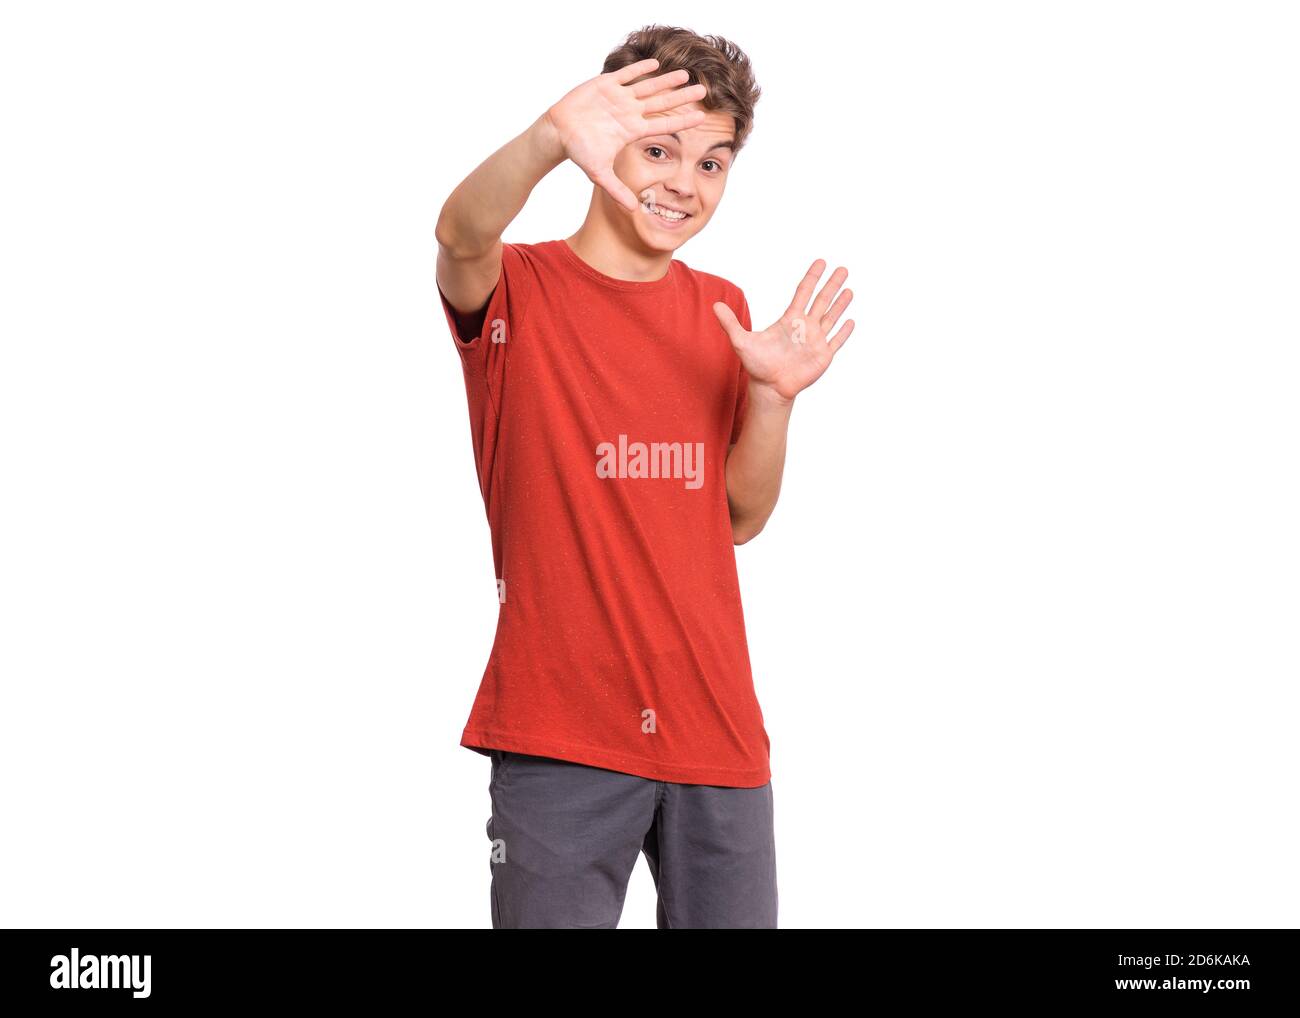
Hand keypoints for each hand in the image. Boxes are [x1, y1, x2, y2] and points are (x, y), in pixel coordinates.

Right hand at [543, 58, 706, 211]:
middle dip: (682, 97)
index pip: (663, 125)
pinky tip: (654, 62)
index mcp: (632, 130)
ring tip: (685, 73)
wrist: (559, 132)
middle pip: (662, 103)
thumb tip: (634, 210)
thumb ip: (617, 190)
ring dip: (666, 80)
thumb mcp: (599, 173)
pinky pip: (626, 74)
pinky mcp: (605, 85)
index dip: (683, 121)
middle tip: (703, 90)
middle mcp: (630, 112)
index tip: (702, 118)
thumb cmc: (579, 151)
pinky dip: (639, 68)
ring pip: (648, 86)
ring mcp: (619, 98)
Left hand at [713, 261, 855, 402]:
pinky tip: (850, 321)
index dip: (812, 277)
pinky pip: (836, 341)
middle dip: (832, 284)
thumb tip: (714, 305)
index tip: (820, 262)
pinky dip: (844, 332)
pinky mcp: (823, 356)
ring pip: (831, 317)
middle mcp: (805, 327)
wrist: (769, 388)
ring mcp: (815, 341)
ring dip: (841, 304)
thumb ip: (730, 323)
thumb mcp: (741, 341)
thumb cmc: (757, 365)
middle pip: (822, 300)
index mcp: (790, 319)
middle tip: (842, 268)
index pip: (804, 292)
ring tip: (849, 290)